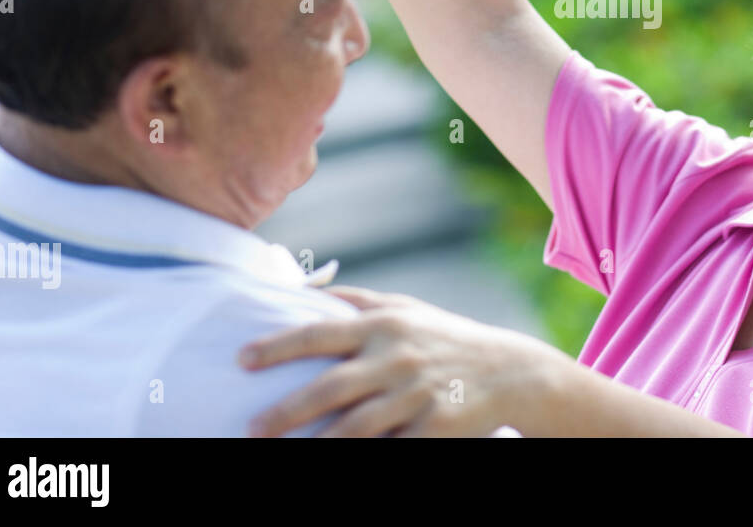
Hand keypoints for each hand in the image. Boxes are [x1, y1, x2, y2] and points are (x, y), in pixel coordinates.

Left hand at [237, 286, 559, 436]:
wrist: (510, 371)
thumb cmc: (445, 337)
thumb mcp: (407, 308)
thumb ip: (357, 301)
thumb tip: (305, 290)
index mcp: (384, 325)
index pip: (320, 332)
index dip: (278, 345)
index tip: (241, 358)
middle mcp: (398, 358)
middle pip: (332, 387)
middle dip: (288, 410)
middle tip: (252, 428)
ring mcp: (418, 394)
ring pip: (358, 426)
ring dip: (319, 444)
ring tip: (282, 457)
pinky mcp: (437, 427)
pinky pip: (394, 449)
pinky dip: (367, 457)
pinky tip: (339, 464)